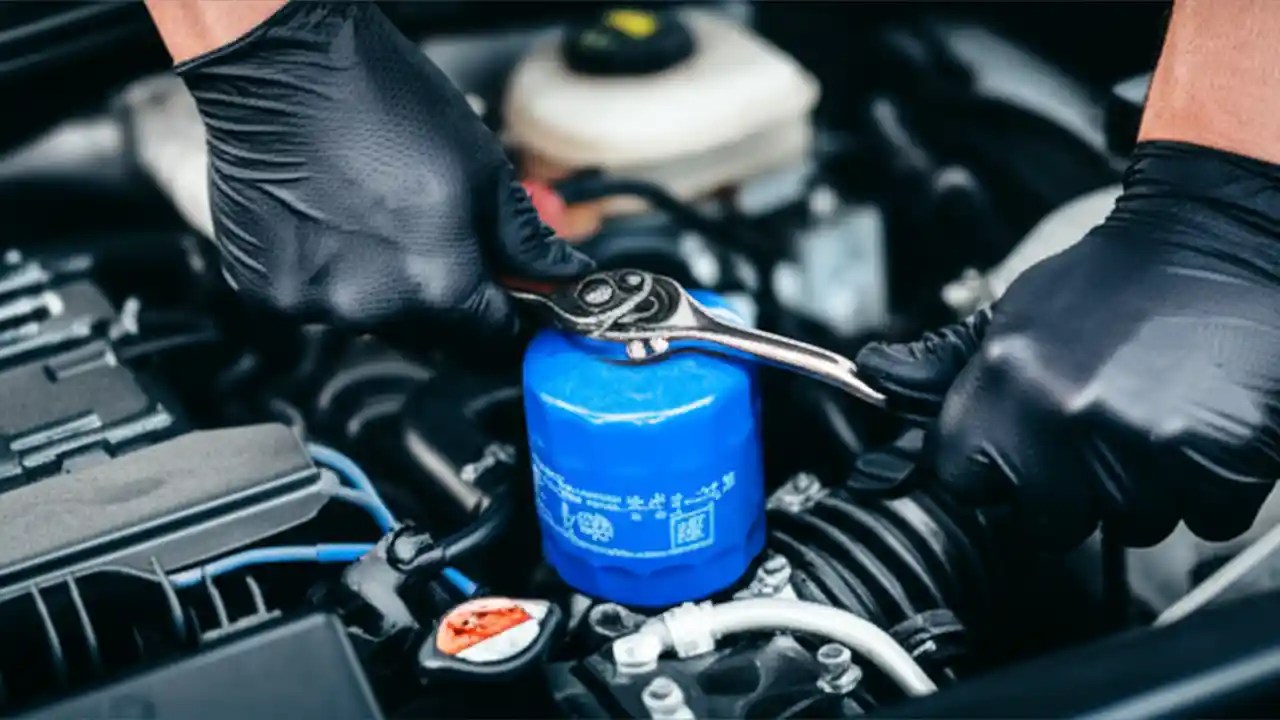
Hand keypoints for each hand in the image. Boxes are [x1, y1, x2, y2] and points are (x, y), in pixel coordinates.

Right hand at [175, 3, 590, 338]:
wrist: (279, 68)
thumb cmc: (377, 101)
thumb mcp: (480, 166)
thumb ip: (523, 240)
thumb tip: (558, 273)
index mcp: (438, 282)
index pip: (494, 340)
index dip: (509, 319)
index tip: (510, 302)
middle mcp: (372, 307)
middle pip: (435, 338)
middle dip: (450, 305)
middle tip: (442, 245)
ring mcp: (314, 304)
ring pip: (374, 322)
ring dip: (388, 291)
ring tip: (380, 222)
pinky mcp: (269, 292)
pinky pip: (317, 303)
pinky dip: (332, 276)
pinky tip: (333, 226)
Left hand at [856, 142, 1279, 549]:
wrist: (1216, 242)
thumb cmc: (1111, 284)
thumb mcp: (1012, 314)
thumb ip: (943, 364)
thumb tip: (874, 375)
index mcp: (1003, 389)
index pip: (965, 483)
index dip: (995, 473)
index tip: (1021, 450)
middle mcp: (1062, 421)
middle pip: (1049, 523)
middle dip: (1074, 491)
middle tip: (1102, 427)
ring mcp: (1138, 447)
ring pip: (1130, 525)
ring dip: (1146, 488)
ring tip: (1156, 415)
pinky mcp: (1215, 461)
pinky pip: (1204, 520)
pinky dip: (1210, 489)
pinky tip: (1201, 427)